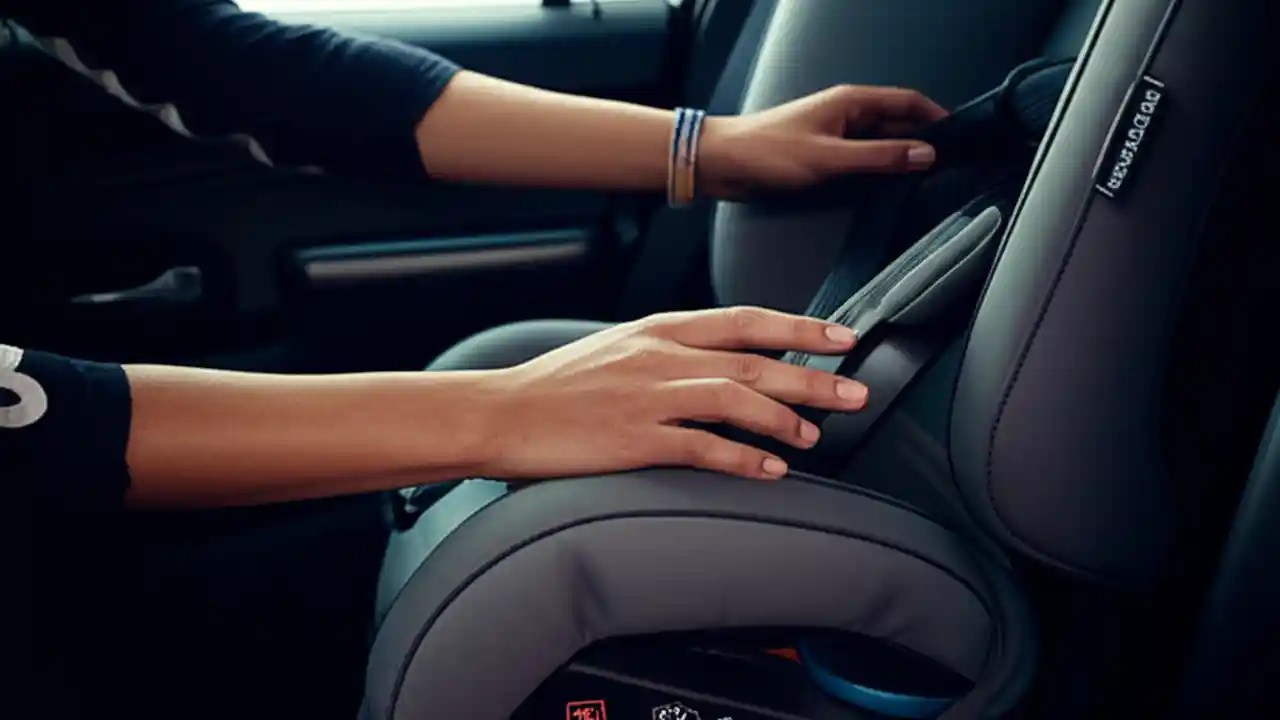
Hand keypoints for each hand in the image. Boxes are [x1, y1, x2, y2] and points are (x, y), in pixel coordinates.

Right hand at [476, 307, 867, 480]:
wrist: (502, 412)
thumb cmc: (558, 385)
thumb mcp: (618, 347)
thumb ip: (669, 349)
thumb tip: (720, 361)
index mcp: (659, 330)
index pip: (744, 320)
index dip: (799, 326)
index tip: (842, 336)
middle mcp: (660, 356)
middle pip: (754, 361)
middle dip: (812, 376)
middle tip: (855, 392)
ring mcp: (648, 396)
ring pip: (736, 399)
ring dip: (784, 418)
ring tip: (815, 435)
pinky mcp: (635, 438)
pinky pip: (703, 447)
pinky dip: (743, 458)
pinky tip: (770, 469)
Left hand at [698, 85, 948, 198]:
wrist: (722, 163)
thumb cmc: (766, 152)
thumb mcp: (830, 157)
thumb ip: (879, 157)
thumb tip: (924, 154)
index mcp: (852, 102)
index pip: (908, 102)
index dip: (937, 117)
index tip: (960, 137)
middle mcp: (847, 114)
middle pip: (898, 124)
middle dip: (923, 141)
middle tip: (949, 165)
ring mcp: (836, 134)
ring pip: (881, 143)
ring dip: (900, 158)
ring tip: (925, 179)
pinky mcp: (824, 154)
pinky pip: (862, 159)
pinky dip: (879, 169)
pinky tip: (888, 187)